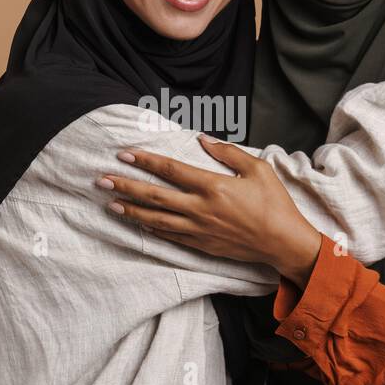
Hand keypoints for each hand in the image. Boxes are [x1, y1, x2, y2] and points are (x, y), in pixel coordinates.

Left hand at [97, 136, 322, 285]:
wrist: (283, 242)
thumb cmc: (274, 203)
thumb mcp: (258, 169)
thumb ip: (228, 152)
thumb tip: (203, 139)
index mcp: (213, 186)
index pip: (170, 170)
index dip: (145, 161)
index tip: (125, 154)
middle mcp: (201, 209)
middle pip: (155, 196)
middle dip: (126, 186)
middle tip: (101, 180)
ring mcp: (199, 229)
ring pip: (156, 219)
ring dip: (131, 210)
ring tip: (110, 203)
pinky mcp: (202, 245)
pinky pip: (170, 236)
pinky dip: (152, 229)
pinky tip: (139, 223)